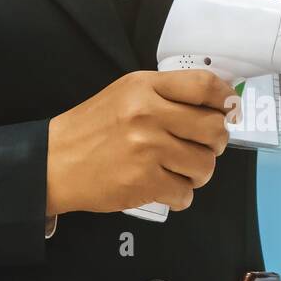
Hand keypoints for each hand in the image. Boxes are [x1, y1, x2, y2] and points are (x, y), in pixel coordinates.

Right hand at [46, 70, 232, 214]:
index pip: (203, 86)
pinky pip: (186, 193)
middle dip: (216, 143)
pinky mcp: (144, 182)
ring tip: (178, 169)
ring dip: (198, 172)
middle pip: (214, 129)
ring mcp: (147, 150)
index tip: (227, 111)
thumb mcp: (125, 95)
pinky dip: (179, 195)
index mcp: (144, 87)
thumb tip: (219, 105)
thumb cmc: (92, 129)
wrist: (53, 163)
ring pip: (205, 165)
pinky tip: (163, 187)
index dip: (224, 100)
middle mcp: (148, 115)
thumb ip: (167, 95)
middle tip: (203, 147)